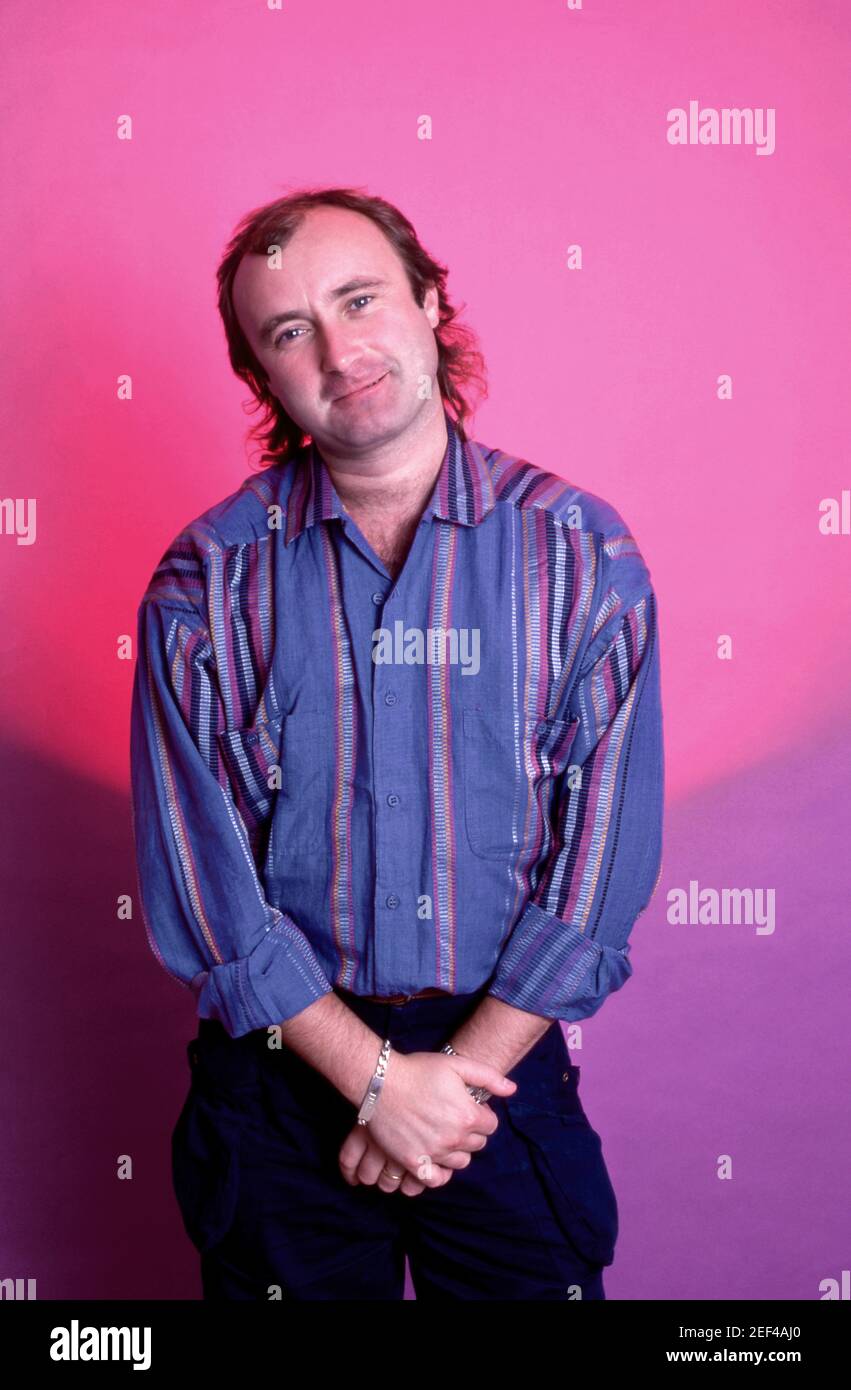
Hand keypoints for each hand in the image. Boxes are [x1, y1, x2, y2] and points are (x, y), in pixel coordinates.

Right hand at [346, 1049, 515, 1188]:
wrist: (381, 1082)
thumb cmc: (419, 1070)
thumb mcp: (457, 1064)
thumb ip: (489, 1077)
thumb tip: (512, 1090)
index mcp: (468, 1115)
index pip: (491, 1125)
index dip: (482, 1114)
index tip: (469, 1106)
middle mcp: (454, 1138)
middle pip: (477, 1144)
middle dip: (472, 1131)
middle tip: (455, 1118)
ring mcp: (434, 1152)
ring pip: (460, 1162)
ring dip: (457, 1150)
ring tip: (444, 1134)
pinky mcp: (414, 1162)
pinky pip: (436, 1179)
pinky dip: (440, 1171)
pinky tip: (436, 1158)